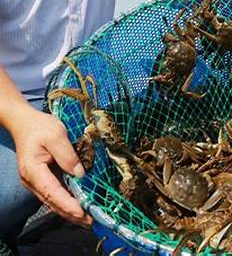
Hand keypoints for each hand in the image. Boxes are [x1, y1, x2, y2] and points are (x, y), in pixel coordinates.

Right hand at [11, 106, 91, 225]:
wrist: (25, 123)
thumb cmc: (40, 127)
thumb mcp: (57, 135)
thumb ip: (68, 155)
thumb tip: (80, 174)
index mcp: (33, 170)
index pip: (52, 192)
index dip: (69, 205)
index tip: (83, 213)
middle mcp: (32, 181)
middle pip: (53, 202)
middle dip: (72, 214)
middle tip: (91, 221)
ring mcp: (36, 182)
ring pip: (54, 202)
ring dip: (71, 212)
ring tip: (88, 219)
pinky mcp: (43, 180)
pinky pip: (55, 195)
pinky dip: (68, 203)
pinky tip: (80, 207)